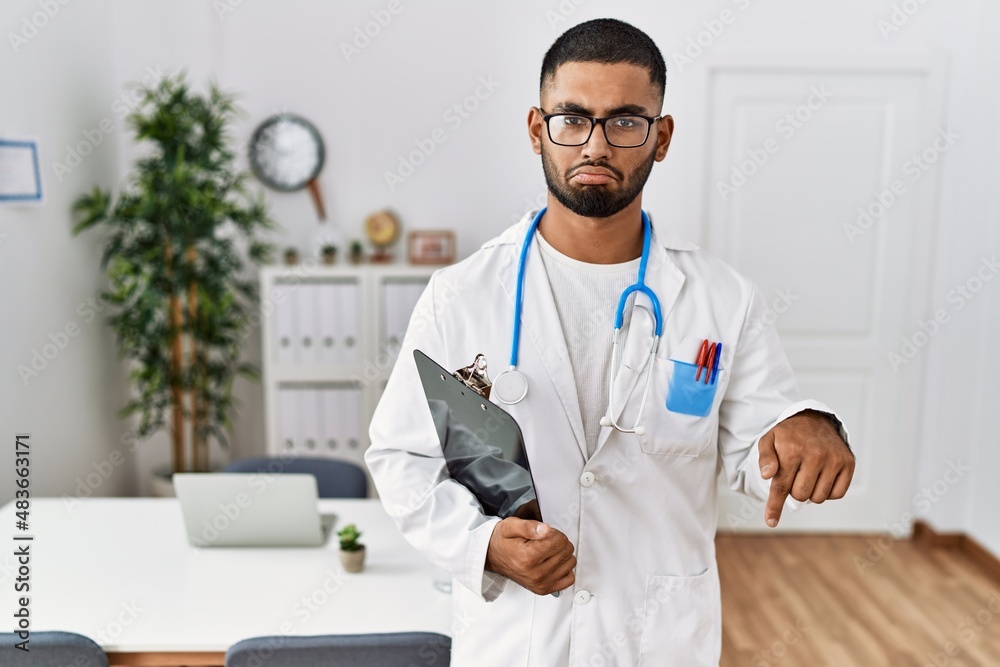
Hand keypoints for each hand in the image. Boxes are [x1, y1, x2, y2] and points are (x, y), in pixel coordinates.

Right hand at [485, 517, 575, 594]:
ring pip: (570, 563)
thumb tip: (546, 530)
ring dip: (561, 554)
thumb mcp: (510, 526)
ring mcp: (541, 583)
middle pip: (566, 550)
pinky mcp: (544, 589)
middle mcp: (535, 573)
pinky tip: (553, 562)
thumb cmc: (502, 541)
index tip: (544, 533)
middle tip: (544, 541)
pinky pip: (569, 578)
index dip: (554, 532)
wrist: (492, 557)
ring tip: (547, 551)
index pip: (560, 541)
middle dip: (558, 542)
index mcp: (528, 557)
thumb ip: (529, 526)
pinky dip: (564, 569)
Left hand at [758, 410, 854, 527]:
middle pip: (800, 495)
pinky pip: (837, 494)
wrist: (814, 419)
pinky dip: (827, 491)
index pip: (781, 486)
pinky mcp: (848, 463)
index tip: (770, 522)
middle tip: (794, 475)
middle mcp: (815, 455)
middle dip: (793, 491)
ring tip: (807, 474)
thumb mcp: (768, 440)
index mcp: (792, 450)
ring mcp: (834, 459)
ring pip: (818, 498)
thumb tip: (766, 475)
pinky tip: (822, 476)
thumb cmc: (788, 435)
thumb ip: (764, 458)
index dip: (775, 506)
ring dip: (810, 491)